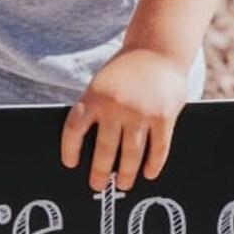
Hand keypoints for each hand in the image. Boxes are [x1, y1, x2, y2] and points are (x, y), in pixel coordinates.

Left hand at [61, 48, 188, 191]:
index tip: (70, 164)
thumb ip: (95, 109)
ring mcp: (141, 113)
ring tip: (122, 184)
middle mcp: (116, 106)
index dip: (70, 149)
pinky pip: (158, 148)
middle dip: (100, 172)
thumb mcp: (102, 83)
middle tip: (97, 185)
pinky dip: (153, 164)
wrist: (158, 48)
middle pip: (104, 149)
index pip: (74, 129)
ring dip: (126, 174)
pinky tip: (148, 173)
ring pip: (131, 154)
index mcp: (94, 96)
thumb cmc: (126, 70)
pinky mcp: (164, 117)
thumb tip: (86, 146)